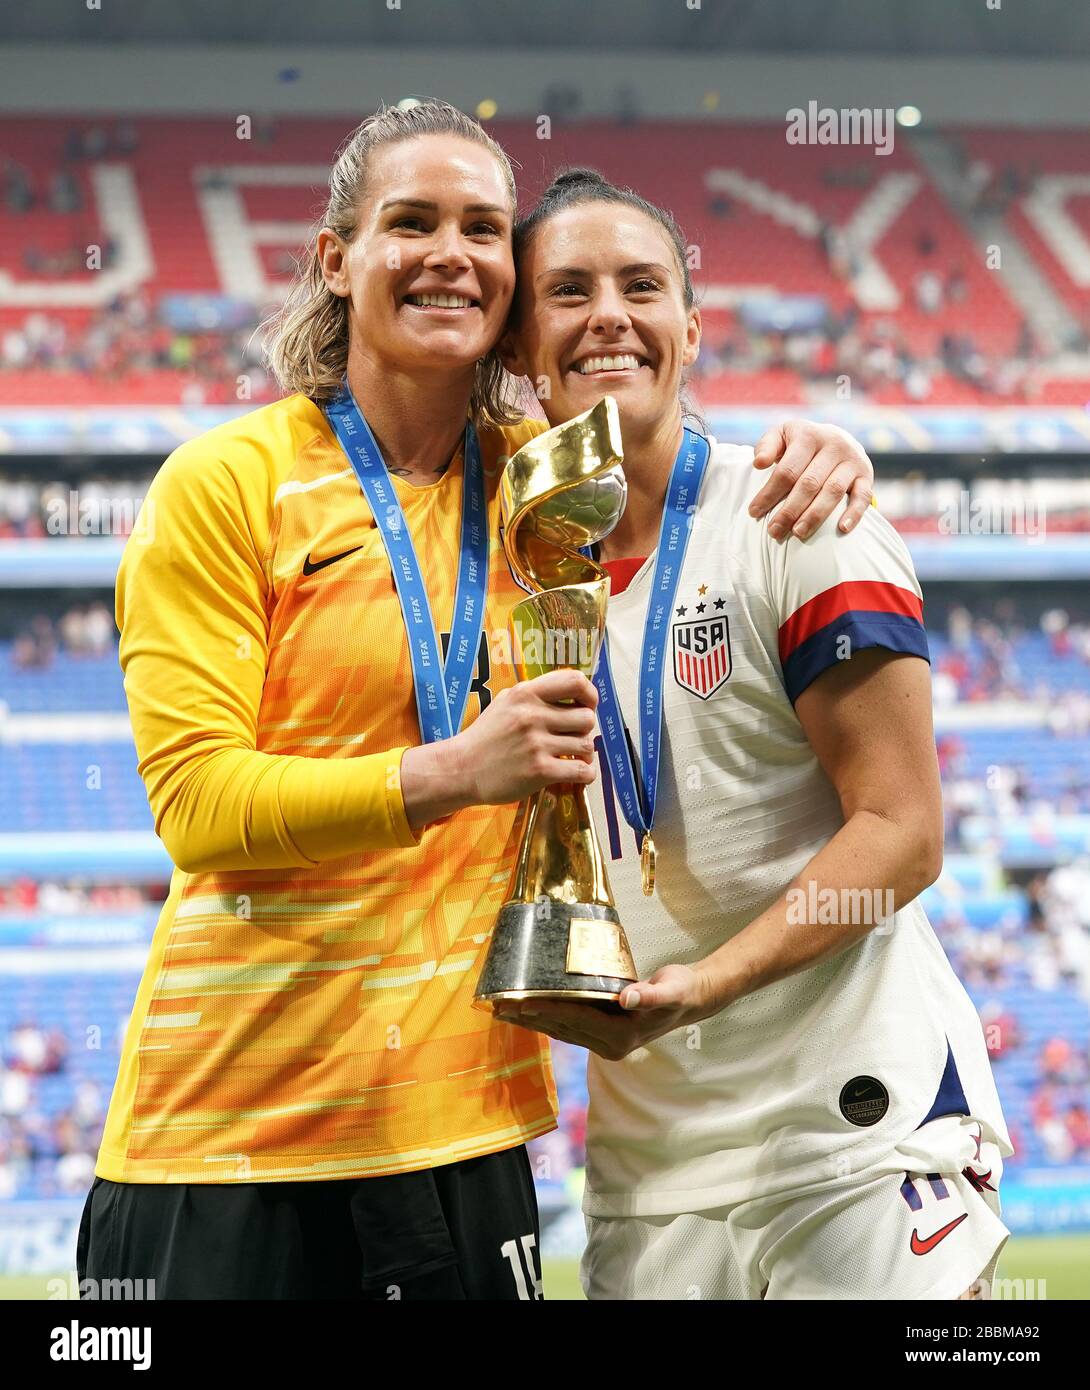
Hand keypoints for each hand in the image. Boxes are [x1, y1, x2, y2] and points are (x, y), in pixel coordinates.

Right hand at [453, 669, 598, 805]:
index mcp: (526, 693)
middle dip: (584, 730)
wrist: (462, 768)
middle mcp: (532, 715)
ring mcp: (536, 744)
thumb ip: (535, 695)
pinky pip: (582, 770)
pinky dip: (586, 774)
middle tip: (573, 738)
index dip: (590, 694)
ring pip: (586, 745)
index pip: (575, 681)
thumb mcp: (506, 702)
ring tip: (571, 757)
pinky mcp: (540, 771)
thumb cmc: (486, 736)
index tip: (588, 706)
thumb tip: (572, 695)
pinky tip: (578, 774)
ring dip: (584, 754)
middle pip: (587, 717)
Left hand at [494, 963, 716, 1059]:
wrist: (692, 999)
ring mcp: (605, 1042)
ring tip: (504, 1009)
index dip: (549, 1010)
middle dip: (530, 1017)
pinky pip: (569, 1026)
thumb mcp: (671, 990)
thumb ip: (650, 994)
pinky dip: (547, 1017)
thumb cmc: (681, 991)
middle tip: (499, 1005)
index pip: (577, 1021)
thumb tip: (627, 999)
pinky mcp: (602, 1033)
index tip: (522, 1001)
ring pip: (561, 1031)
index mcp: (622, 1037)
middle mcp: (609, 1045)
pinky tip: (530, 1009)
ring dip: (532, 1020)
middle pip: (562, 1029)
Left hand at [749, 419, 873, 540]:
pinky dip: (854, 513)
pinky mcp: (866, 475)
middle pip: (809, 483)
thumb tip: (759, 463)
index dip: (769, 493)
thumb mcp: (782, 436)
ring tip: (798, 533)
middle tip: (774, 531)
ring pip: (833, 491)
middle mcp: (833, 445)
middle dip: (789, 510)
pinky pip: (863, 496)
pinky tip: (841, 529)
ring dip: (815, 515)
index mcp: (809, 435)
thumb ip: (767, 446)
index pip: (787, 470)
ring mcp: (852, 460)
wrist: (837, 438)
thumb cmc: (800, 444)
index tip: (754, 512)